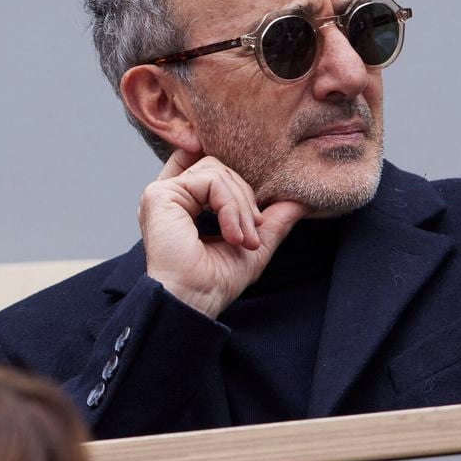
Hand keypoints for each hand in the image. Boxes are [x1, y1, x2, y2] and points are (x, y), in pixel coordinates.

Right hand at [139, 150, 309, 317]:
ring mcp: (161, 194)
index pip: (200, 161)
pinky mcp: (160, 196)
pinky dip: (230, 207)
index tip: (250, 174)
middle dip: (244, 197)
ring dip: (240, 206)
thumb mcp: (253, 246)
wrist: (195, 302)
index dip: (221, 158)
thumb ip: (272, 222)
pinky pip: (209, 181)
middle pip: (216, 166)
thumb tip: (300, 202)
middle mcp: (168, 196)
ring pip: (216, 171)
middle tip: (253, 233)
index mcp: (181, 204)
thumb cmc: (215, 282)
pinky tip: (233, 235)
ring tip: (244, 239)